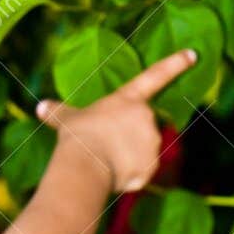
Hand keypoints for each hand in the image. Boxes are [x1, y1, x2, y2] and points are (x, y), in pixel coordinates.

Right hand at [35, 49, 196, 195]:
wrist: (86, 165)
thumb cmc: (77, 137)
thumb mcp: (65, 120)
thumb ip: (57, 112)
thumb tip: (40, 107)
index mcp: (129, 99)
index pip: (155, 76)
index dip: (175, 63)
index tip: (192, 54)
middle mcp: (147, 118)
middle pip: (140, 128)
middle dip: (126, 138)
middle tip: (103, 147)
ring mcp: (152, 143)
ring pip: (141, 152)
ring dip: (127, 158)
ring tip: (104, 163)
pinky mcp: (152, 167)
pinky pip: (141, 174)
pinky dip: (129, 178)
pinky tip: (112, 178)